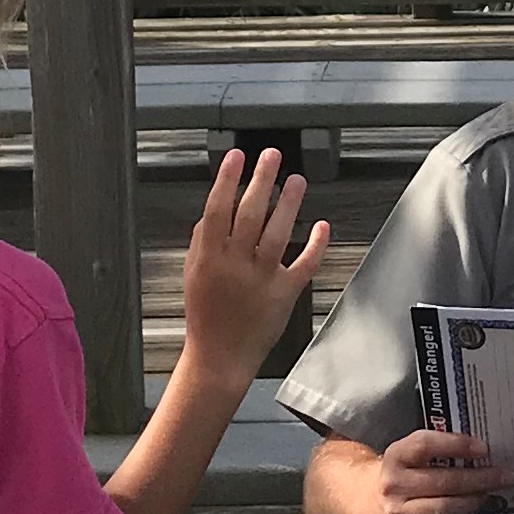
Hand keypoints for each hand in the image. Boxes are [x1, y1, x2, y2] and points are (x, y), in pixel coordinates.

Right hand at [178, 148, 331, 392]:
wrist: (219, 357)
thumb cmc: (206, 315)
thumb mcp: (193, 274)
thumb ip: (201, 241)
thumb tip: (213, 210)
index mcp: (210, 257)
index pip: (218, 209)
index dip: (227, 179)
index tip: (237, 157)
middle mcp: (235, 264)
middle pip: (250, 213)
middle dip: (262, 180)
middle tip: (272, 156)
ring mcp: (261, 279)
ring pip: (277, 233)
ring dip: (289, 203)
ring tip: (297, 181)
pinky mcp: (283, 294)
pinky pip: (303, 265)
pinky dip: (315, 245)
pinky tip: (321, 225)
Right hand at [370, 428, 513, 513]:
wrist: (370, 501)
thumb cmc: (403, 473)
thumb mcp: (412, 452)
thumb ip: (440, 448)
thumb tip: (482, 452)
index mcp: (396, 456)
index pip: (426, 446)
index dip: (457, 445)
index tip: (482, 448)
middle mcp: (392, 485)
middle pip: (443, 481)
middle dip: (480, 479)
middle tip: (504, 476)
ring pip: (444, 509)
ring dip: (472, 501)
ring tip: (488, 495)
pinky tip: (462, 512)